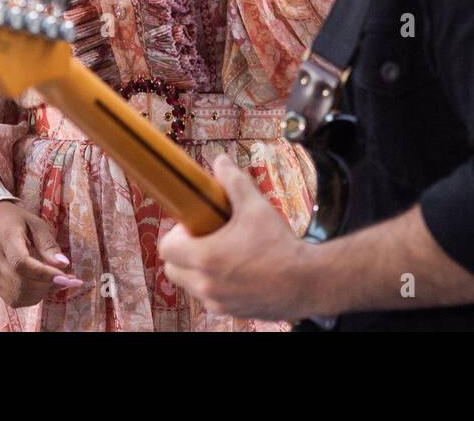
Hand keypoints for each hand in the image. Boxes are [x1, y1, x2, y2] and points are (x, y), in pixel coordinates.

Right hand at [0, 201, 80, 307]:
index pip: (21, 263)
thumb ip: (48, 244)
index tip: (64, 276)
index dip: (44, 274)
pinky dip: (31, 298)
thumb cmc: (15, 220)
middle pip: (21, 283)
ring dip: (41, 293)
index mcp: (5, 238)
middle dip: (48, 285)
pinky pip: (12, 299)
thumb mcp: (36, 223)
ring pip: (18, 296)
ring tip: (56, 282)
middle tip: (68, 279)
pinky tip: (42, 286)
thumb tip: (62, 264)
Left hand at [159, 154, 314, 320]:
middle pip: (173, 269)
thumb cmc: (280, 245)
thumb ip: (234, 182)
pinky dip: (215, 285)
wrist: (307, 282)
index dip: (176, 234)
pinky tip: (237, 271)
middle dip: (182, 253)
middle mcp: (206, 284)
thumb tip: (221, 161)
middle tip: (205, 239)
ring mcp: (217, 302)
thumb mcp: (256, 207)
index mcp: (206, 257)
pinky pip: (210, 298)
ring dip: (197, 270)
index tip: (194, 226)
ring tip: (222, 254)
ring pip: (190, 285)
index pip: (166, 249)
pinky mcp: (230, 312)